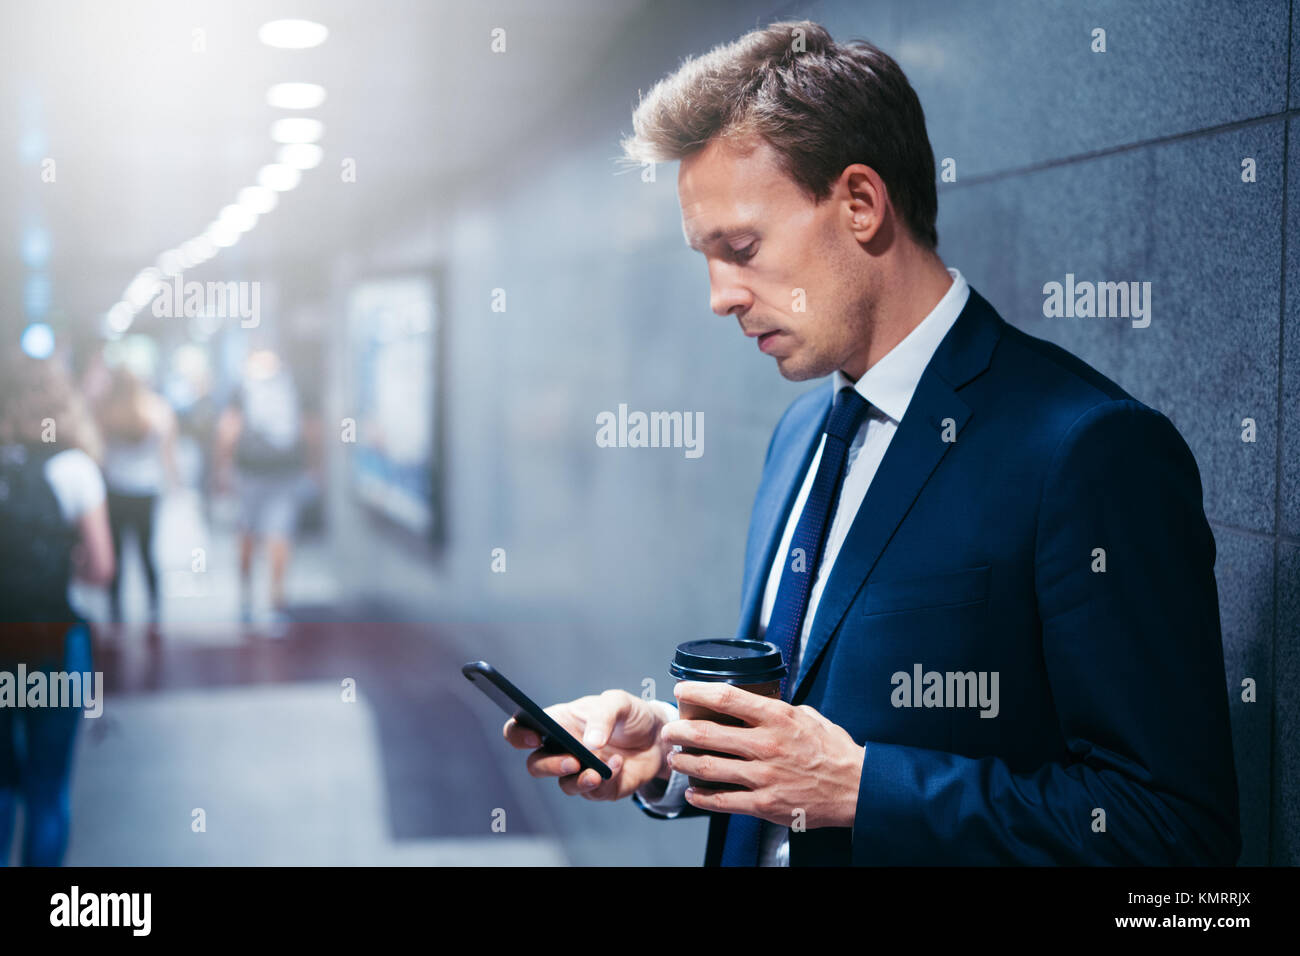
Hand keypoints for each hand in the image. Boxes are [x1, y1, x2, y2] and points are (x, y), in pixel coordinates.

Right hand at [503, 690, 673, 801]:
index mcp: (557, 723)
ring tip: (597, 772)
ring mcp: (578, 771)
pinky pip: (593, 791)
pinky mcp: (599, 788)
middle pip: (535, 765)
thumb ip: (603, 715)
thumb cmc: (629, 715)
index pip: (521, 729)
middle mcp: (561, 749)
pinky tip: (618, 765)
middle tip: (571, 761)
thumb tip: (590, 742)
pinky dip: (605, 780)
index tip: (533, 737)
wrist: (659, 737)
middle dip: (548, 766)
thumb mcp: (618, 702)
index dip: (518, 734)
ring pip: (563, 784)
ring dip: (578, 780)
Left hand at [663, 681, 864, 828]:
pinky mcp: (764, 804)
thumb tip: (752, 705)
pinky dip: (701, 797)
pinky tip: (693, 792)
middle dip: (679, 730)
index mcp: (777, 717)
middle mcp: (766, 744)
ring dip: (684, 762)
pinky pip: (722, 801)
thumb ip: (777, 710)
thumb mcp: (807, 716)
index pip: (726, 697)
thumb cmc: (833, 750)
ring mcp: (764, 776)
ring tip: (674, 758)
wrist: (856, 788)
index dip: (696, 692)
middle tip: (669, 730)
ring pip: (708, 768)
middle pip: (707, 733)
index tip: (681, 690)